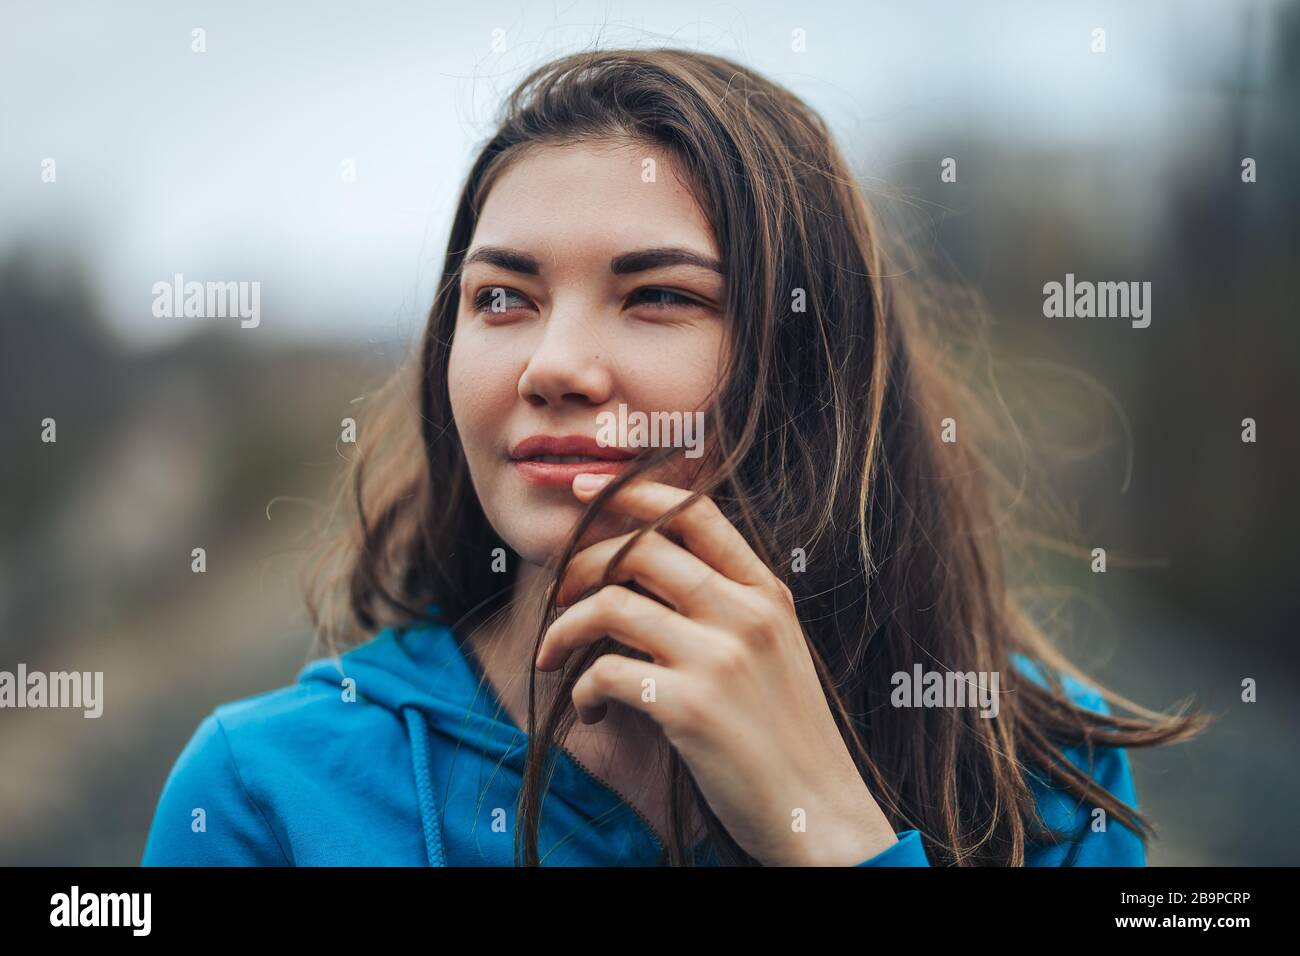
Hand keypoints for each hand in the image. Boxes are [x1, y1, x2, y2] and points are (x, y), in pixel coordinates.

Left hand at [534, 473, 898, 865]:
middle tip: (558, 594)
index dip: (633, 492)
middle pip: (638, 550)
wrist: (821, 812)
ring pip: (609, 605)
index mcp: (766, 593)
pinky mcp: (691, 707)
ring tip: (555, 656)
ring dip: (564, 629)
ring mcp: (719, 658)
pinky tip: (593, 710)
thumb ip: (730, 604)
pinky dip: (583, 689)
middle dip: (579, 565)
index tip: (586, 489)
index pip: (695, 513)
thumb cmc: (788, 734)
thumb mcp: (776, 649)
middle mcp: (745, 613)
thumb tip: (652, 571)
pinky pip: (605, 672)